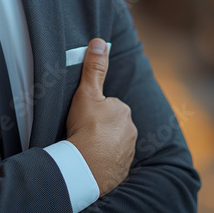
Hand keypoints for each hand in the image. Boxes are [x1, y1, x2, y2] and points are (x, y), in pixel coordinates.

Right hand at [65, 38, 136, 195]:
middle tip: (82, 132)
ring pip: (113, 143)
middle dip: (100, 128)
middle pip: (112, 125)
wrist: (85, 165)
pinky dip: (104, 161)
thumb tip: (99, 42)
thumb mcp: (87, 92)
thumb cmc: (85, 127)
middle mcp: (131, 131)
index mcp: (124, 111)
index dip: (94, 110)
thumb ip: (94, 68)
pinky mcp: (122, 170)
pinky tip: (91, 161)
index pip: (109, 106)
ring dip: (102, 144)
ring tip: (85, 147)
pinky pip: (113, 162)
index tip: (83, 118)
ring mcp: (128, 152)